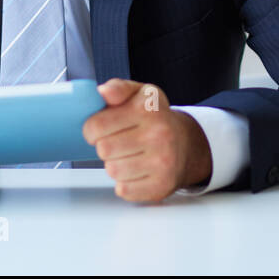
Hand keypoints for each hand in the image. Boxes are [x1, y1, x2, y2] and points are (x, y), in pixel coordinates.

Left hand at [83, 79, 212, 202]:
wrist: (186, 144)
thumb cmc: (156, 118)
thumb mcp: (140, 93)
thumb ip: (118, 88)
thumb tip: (102, 92)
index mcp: (149, 107)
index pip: (97, 125)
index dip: (92, 129)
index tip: (101, 129)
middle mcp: (159, 134)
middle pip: (103, 149)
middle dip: (105, 146)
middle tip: (119, 141)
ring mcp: (163, 162)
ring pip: (112, 170)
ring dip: (115, 165)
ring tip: (129, 155)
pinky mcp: (162, 185)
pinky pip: (124, 190)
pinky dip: (125, 182)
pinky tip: (137, 170)